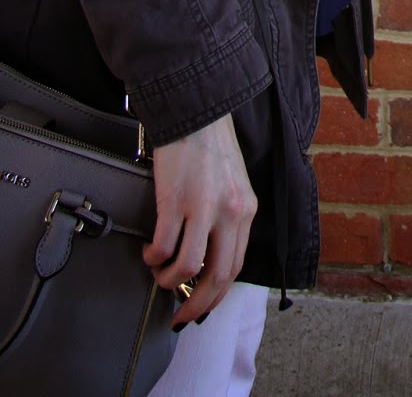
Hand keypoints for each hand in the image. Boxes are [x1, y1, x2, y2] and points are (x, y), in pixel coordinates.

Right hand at [144, 112, 257, 327]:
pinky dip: (155, 257)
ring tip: (160, 274)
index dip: (216, 296)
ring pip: (189, 267)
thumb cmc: (211, 147)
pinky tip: (150, 252)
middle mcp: (230, 212)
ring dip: (170, 280)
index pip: (235, 267)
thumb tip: (208, 257)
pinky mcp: (176, 200)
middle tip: (179, 314)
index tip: (199, 307)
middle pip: (217, 276)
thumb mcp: (233, 184)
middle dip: (196, 304)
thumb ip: (227, 219)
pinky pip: (165, 245)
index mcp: (245, 210)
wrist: (196, 112)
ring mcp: (203, 207)